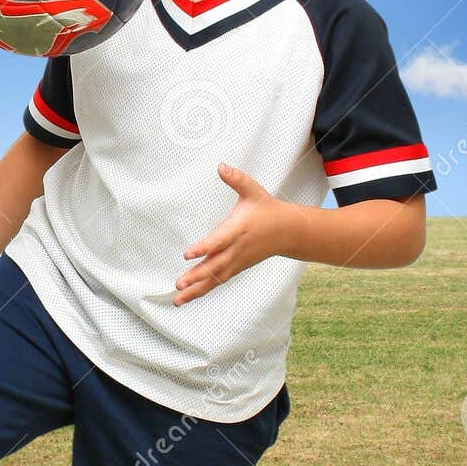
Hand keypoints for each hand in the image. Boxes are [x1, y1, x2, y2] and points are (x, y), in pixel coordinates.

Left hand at [174, 164, 292, 304]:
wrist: (289, 231)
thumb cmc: (267, 209)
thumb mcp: (253, 190)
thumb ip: (237, 179)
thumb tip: (221, 166)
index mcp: (238, 230)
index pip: (219, 240)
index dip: (203, 247)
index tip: (187, 253)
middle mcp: (236, 249)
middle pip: (215, 265)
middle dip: (196, 275)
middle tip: (178, 283)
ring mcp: (237, 261)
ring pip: (215, 278)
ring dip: (196, 289)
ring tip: (178, 299)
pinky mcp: (236, 267)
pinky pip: (218, 281)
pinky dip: (204, 290)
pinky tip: (188, 297)